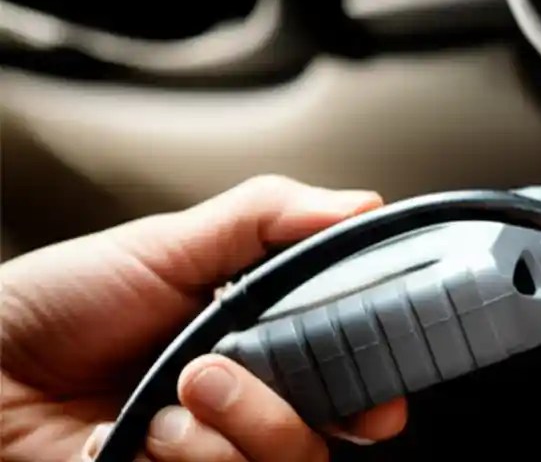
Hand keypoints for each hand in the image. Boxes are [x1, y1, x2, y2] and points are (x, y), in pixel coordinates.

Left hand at [0, 175, 407, 460]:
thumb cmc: (59, 304)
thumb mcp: (168, 243)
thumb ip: (269, 217)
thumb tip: (359, 205)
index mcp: (258, 346)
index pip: (343, 376)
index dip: (374, 389)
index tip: (380, 395)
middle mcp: (241, 408)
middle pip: (323, 436)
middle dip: (290, 412)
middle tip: (221, 373)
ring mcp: (207, 456)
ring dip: (231, 429)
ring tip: (172, 395)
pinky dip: (191, 459)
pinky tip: (139, 440)